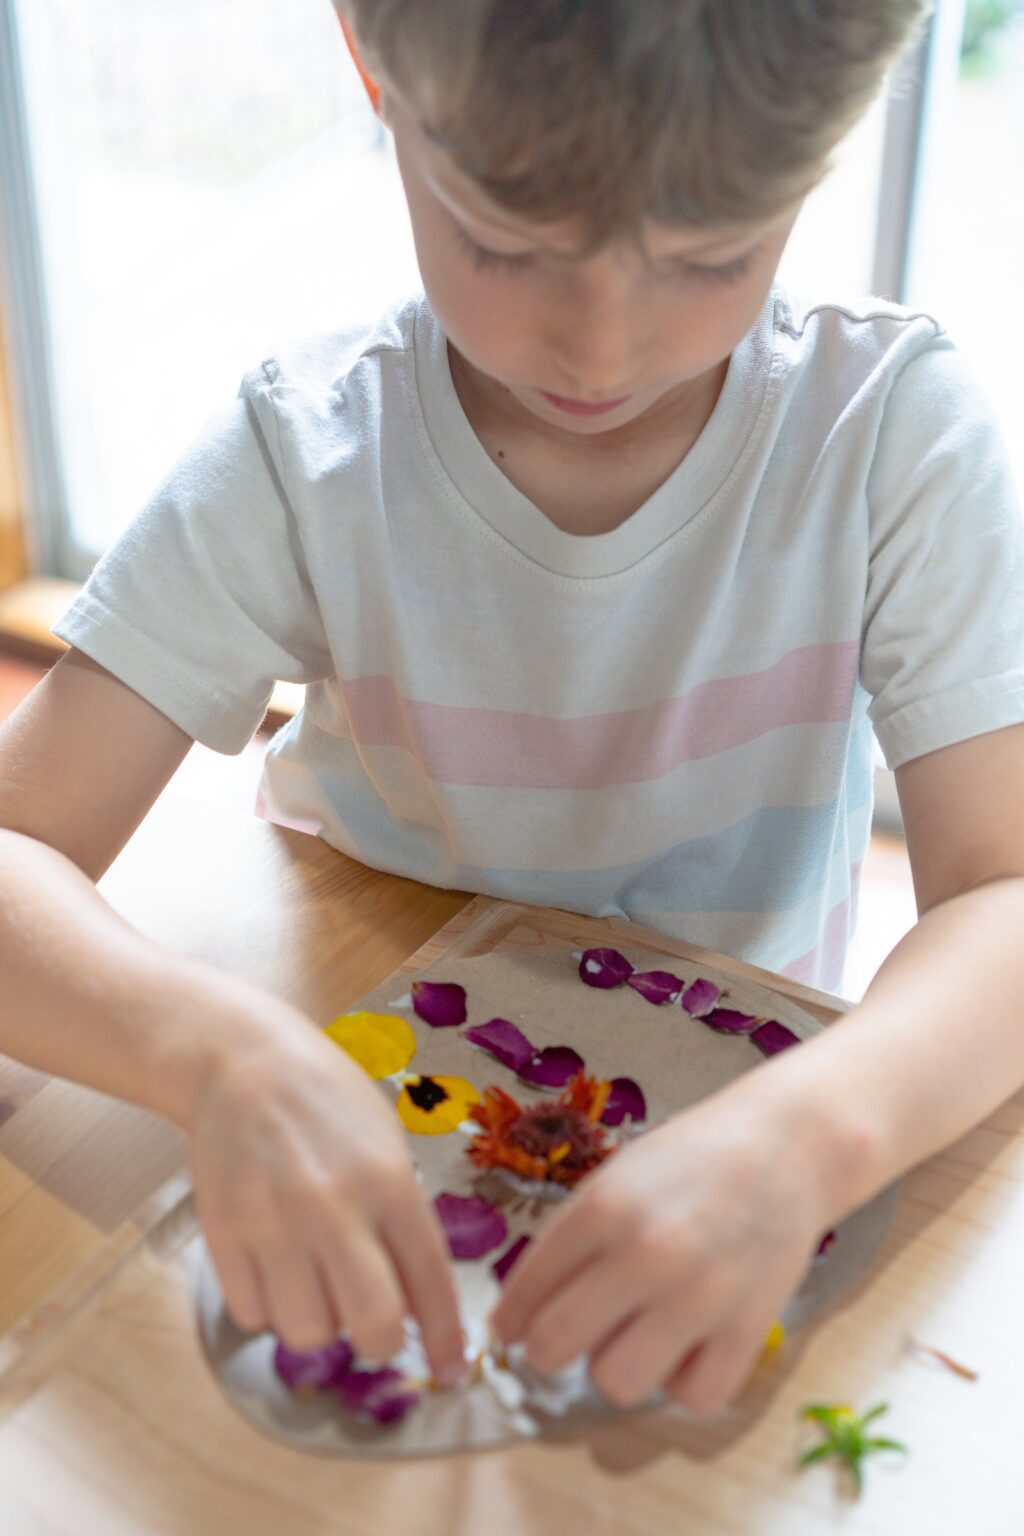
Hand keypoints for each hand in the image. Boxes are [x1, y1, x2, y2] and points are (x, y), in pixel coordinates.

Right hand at [185, 1000, 466, 1385]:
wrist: (242, 1062)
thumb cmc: (326, 1101)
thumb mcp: (386, 1144)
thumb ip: (404, 1219)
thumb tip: (421, 1304)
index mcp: (388, 1181)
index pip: (431, 1282)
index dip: (448, 1338)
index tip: (452, 1368)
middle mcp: (334, 1207)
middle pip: (374, 1324)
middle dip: (383, 1342)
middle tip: (377, 1328)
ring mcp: (274, 1224)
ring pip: (308, 1332)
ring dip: (319, 1322)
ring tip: (317, 1281)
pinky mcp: (224, 1234)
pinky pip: (252, 1315)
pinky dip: (268, 1306)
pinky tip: (275, 1267)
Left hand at [488, 1080, 830, 1414]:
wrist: (786, 1145)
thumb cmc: (691, 1156)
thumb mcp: (617, 1176)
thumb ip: (573, 1236)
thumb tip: (525, 1308)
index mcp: (604, 1207)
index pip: (528, 1289)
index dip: (510, 1319)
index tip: (510, 1331)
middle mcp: (646, 1253)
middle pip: (556, 1345)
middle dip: (547, 1350)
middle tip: (562, 1339)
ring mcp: (700, 1295)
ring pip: (617, 1382)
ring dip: (616, 1367)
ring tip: (633, 1335)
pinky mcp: (749, 1328)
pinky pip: (692, 1398)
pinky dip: (683, 1381)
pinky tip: (685, 1346)